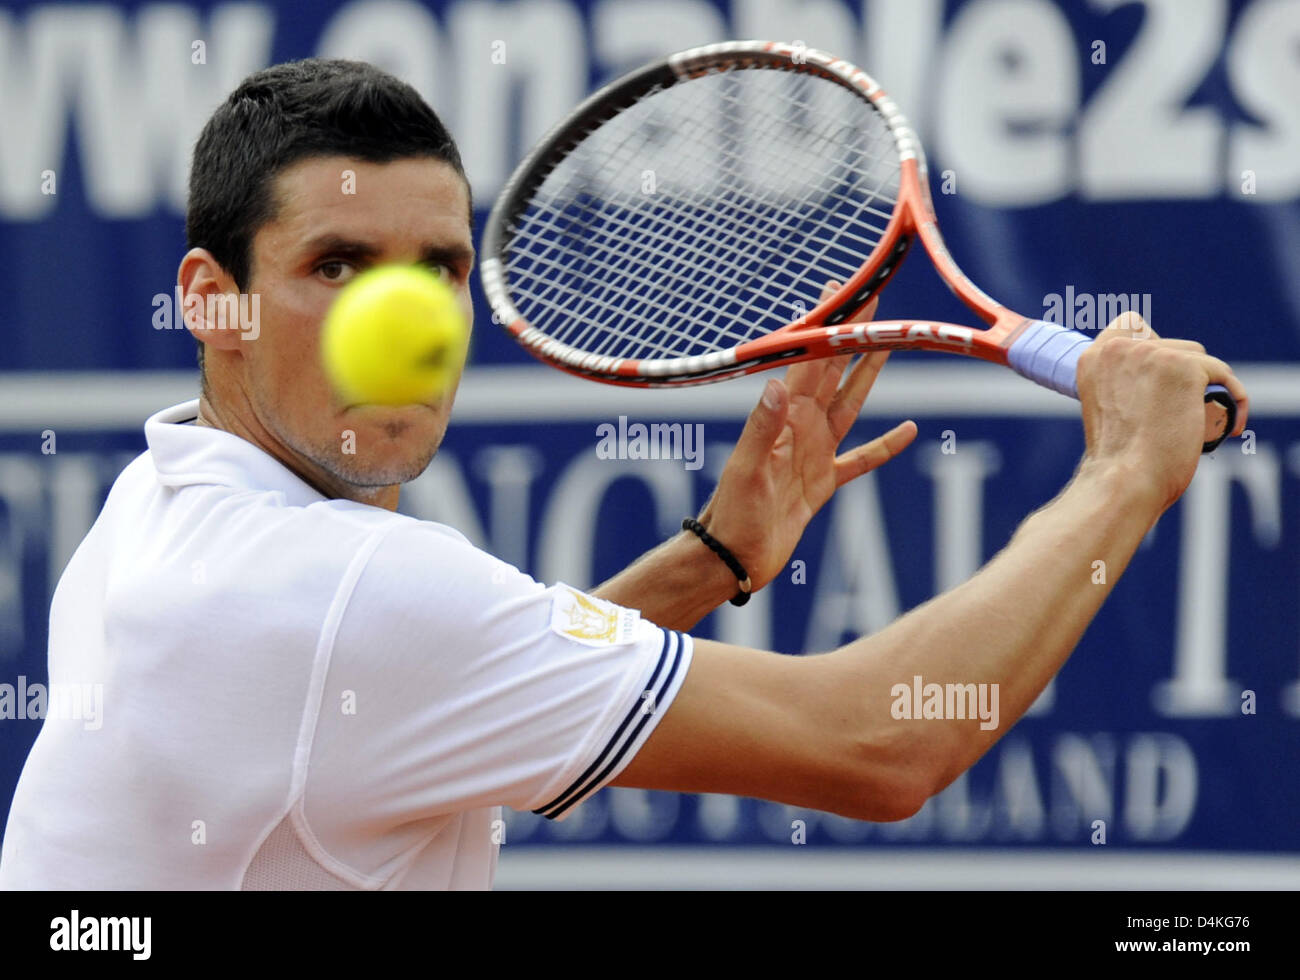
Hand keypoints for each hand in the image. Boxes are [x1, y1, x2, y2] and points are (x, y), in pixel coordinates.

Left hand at [695, 285, 916, 592]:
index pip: (809, 363)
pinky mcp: (821, 483)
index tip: (840, 292)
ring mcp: (813, 454)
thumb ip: (762, 428)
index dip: (826, 327)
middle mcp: (800, 429)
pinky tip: (906, 430)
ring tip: (889, 346)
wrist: (732, 557)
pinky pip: (860, 459)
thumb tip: (777, 383)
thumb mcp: (747, 469)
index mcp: (784, 419)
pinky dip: (883, 446)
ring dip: (867, 377)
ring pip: (849, 406)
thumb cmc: (732, 515)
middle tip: (871, 302)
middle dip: (850, 338)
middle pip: (832, 373)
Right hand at [1076, 312, 1248, 513]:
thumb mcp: (1107, 410)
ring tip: (1199, 421)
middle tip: (1179, 411)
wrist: (1125, 479)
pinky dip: (1234, 400)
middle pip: (1171, 344)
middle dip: (1182, 373)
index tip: (1159, 378)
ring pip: (1198, 357)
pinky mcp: (1185, 367)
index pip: (1132, 324)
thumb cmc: (1117, 461)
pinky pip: (1224, 375)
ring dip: (1205, 385)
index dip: (1153, 347)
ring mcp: (1154, 355)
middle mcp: (1120, 349)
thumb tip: (1157, 384)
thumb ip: (1122, 385)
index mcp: (1094, 358)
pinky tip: (1229, 427)